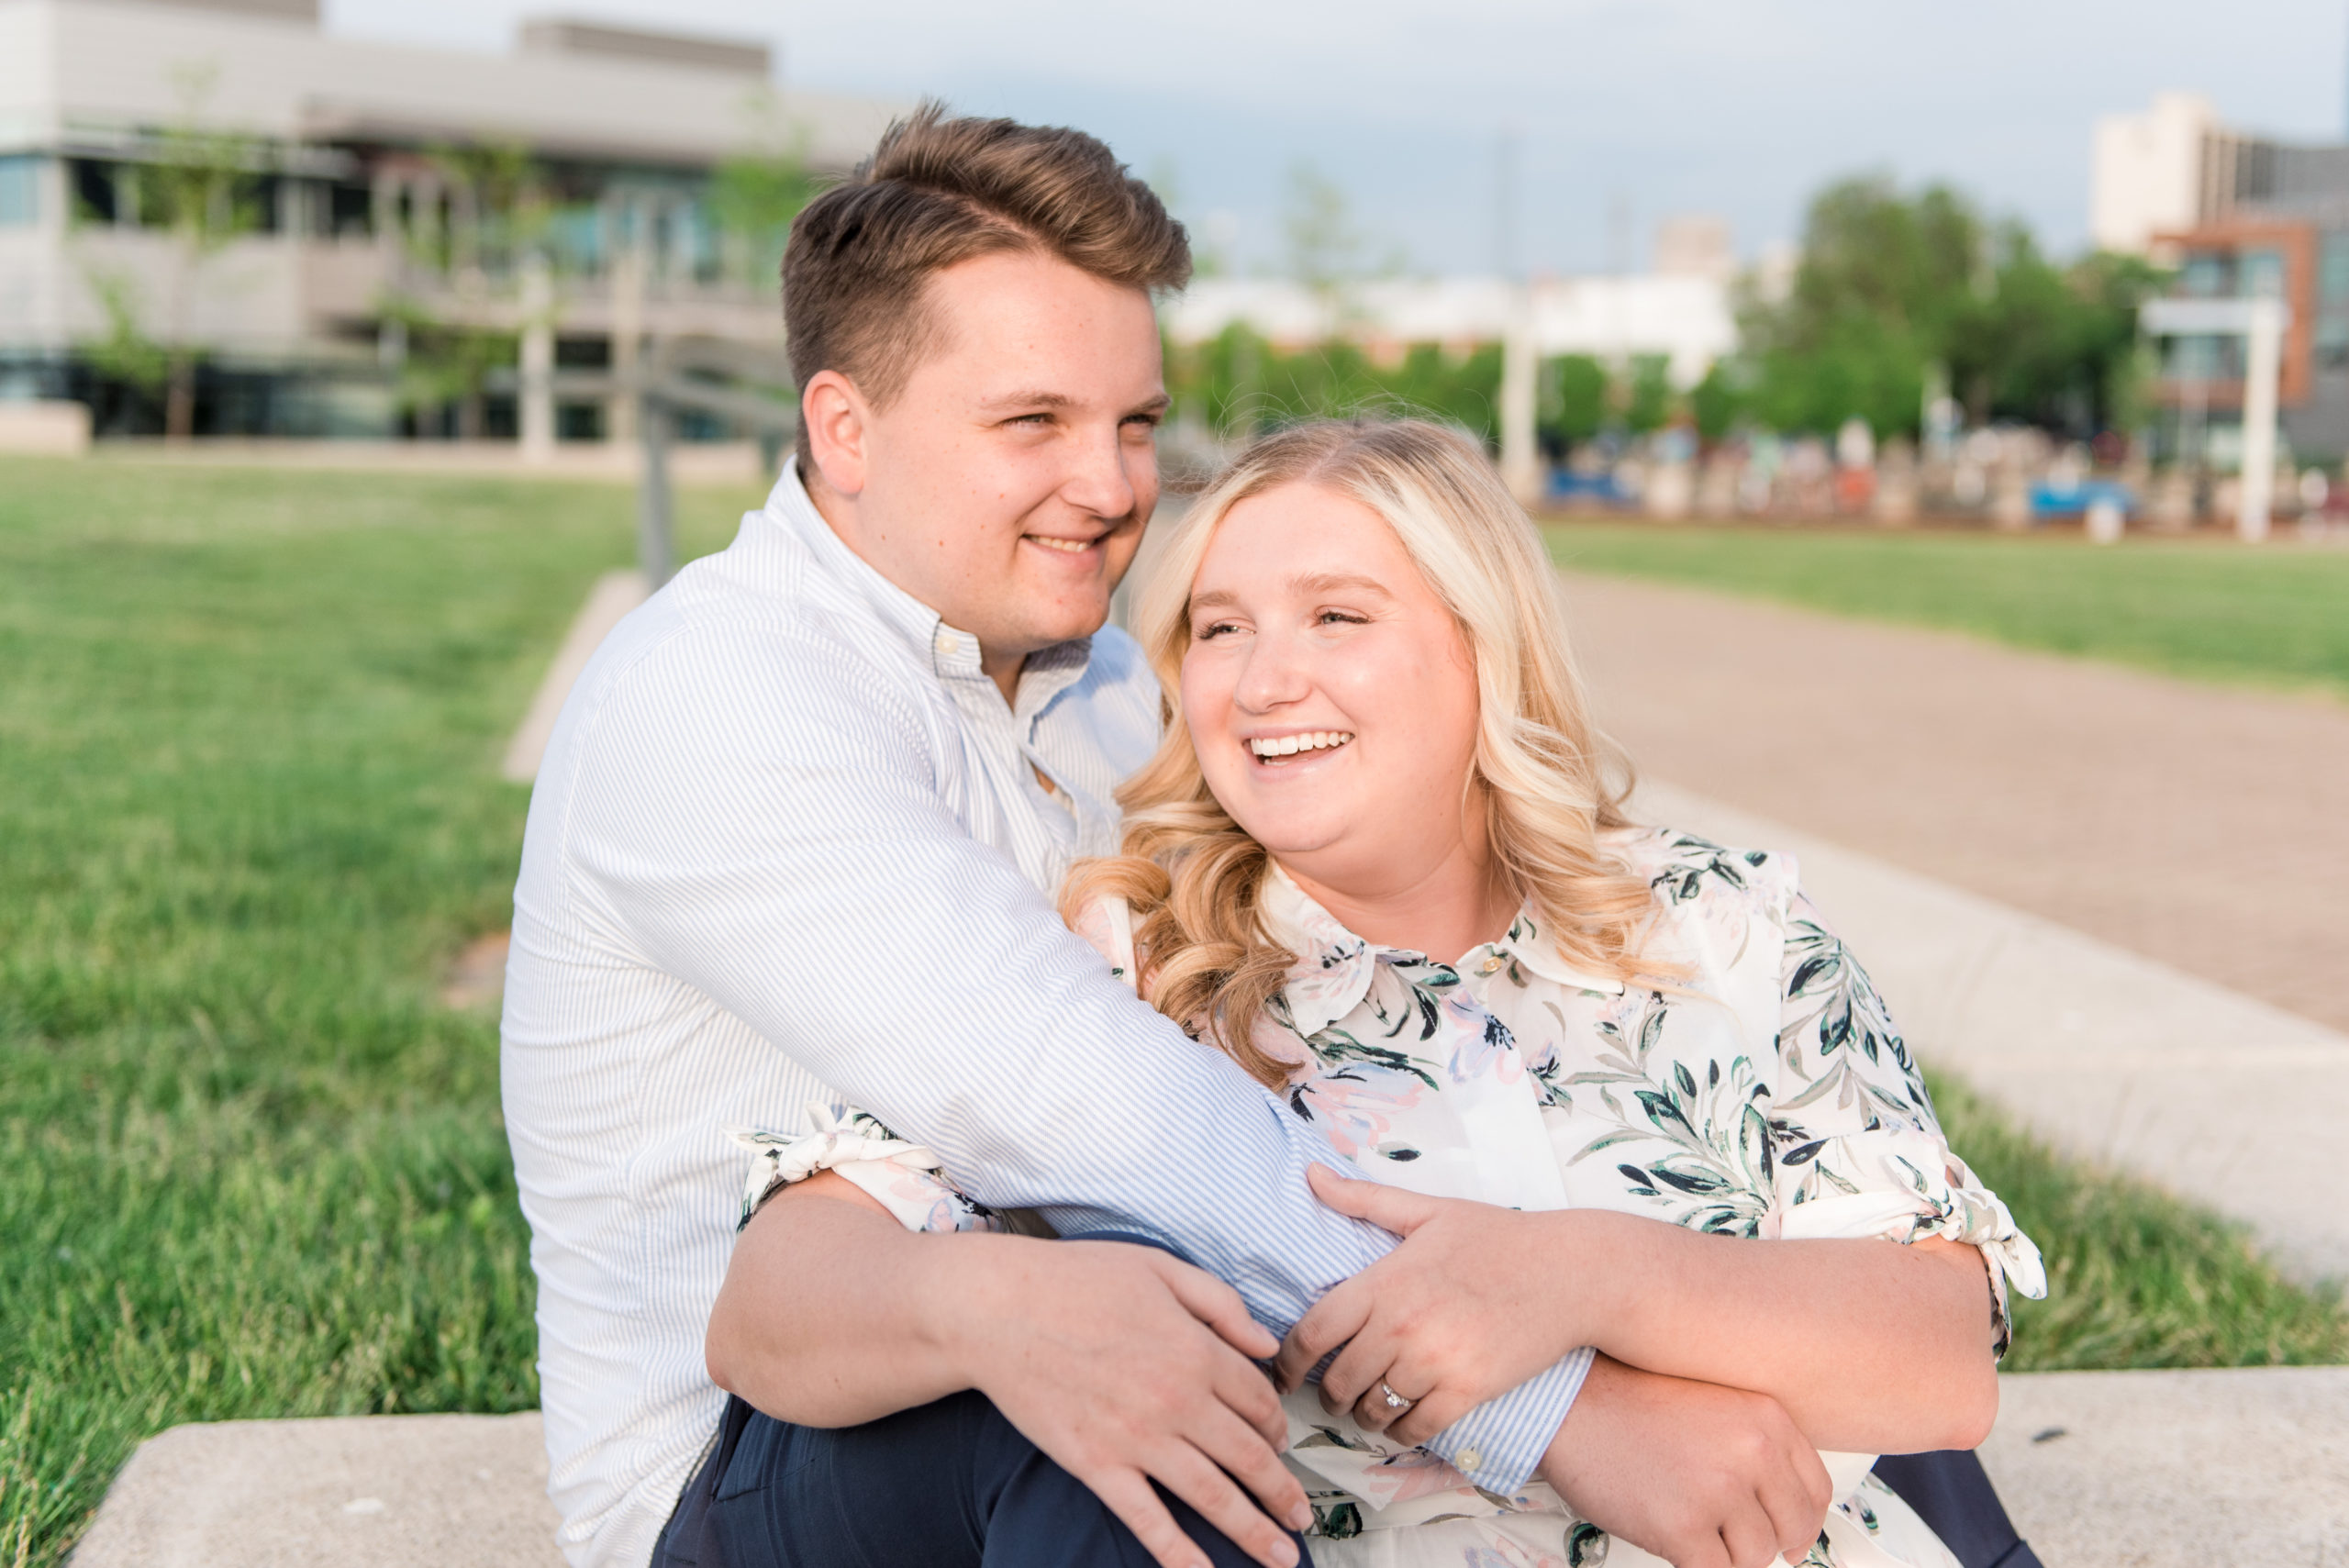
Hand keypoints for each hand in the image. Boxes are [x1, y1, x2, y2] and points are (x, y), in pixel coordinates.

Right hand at [949, 1235, 1311, 1567]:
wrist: (998, 1309)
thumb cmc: (1077, 1279)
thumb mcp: (1160, 1268)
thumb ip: (1221, 1305)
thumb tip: (1267, 1346)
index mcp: (1197, 1351)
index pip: (1259, 1401)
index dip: (1278, 1425)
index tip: (1283, 1441)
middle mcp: (1178, 1401)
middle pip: (1250, 1457)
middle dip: (1283, 1493)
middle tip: (1304, 1517)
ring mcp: (1138, 1440)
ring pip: (1214, 1497)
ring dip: (1255, 1532)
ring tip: (1283, 1556)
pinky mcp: (1097, 1467)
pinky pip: (1148, 1521)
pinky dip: (1180, 1555)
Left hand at [1270, 1165, 1580, 1446]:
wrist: (1569, 1272)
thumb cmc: (1497, 1238)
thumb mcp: (1427, 1210)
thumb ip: (1363, 1199)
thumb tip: (1311, 1175)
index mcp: (1385, 1281)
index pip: (1313, 1332)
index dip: (1288, 1360)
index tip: (1284, 1372)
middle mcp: (1403, 1325)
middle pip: (1338, 1380)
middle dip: (1327, 1393)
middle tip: (1331, 1394)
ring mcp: (1436, 1361)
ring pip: (1373, 1409)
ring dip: (1363, 1415)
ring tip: (1365, 1407)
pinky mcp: (1469, 1390)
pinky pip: (1415, 1427)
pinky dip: (1402, 1430)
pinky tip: (1403, 1418)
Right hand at [1540, 1355, 1832, 1567]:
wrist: (1566, 1401)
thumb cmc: (1624, 1398)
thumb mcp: (1710, 1401)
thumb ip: (1752, 1446)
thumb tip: (1781, 1510)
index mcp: (1764, 1417)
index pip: (1815, 1489)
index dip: (1801, 1520)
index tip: (1789, 1532)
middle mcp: (1750, 1451)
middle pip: (1792, 1529)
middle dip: (1767, 1541)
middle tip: (1737, 1539)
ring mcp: (1718, 1490)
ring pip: (1754, 1557)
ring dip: (1722, 1551)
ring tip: (1686, 1519)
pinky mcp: (1682, 1527)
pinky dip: (1694, 1561)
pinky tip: (1671, 1535)